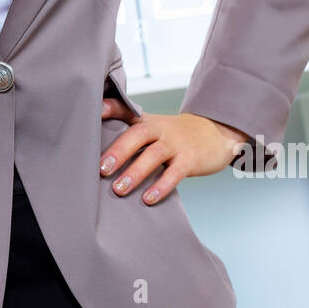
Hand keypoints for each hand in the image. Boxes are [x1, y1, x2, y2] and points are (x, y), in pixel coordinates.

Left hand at [99, 101, 249, 203]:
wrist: (215, 134)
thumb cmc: (173, 136)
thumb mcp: (151, 128)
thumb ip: (127, 134)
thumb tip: (94, 153)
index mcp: (146, 120)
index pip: (125, 109)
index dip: (110, 108)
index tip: (93, 112)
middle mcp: (159, 129)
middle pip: (138, 134)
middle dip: (118, 151)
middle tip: (101, 169)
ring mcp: (176, 143)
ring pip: (154, 155)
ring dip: (135, 172)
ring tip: (119, 189)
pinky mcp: (190, 160)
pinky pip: (174, 173)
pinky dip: (161, 186)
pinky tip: (148, 199)